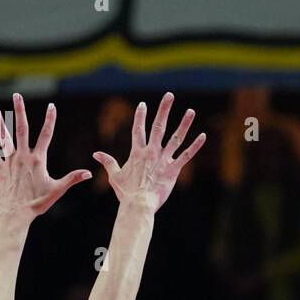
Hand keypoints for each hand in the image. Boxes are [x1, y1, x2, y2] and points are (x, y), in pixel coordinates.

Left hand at [0, 93, 90, 217]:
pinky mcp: (0, 170)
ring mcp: (10, 162)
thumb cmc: (38, 202)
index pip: (46, 135)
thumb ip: (72, 178)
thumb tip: (88, 172)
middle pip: (21, 129)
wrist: (17, 213)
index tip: (52, 106)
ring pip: (4, 139)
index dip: (50, 120)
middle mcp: (23, 156)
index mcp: (38, 159)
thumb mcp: (58, 189)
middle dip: (20, 111)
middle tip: (17, 96)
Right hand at [92, 93, 205, 211]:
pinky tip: (203, 136)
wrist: (138, 204)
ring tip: (190, 111)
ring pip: (176, 138)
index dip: (140, 116)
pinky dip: (195, 146)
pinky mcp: (173, 170)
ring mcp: (163, 160)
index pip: (138, 130)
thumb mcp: (114, 176)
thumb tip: (96, 154)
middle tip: (169, 95)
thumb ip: (108, 162)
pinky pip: (186, 156)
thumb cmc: (126, 192)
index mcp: (137, 153)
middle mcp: (151, 153)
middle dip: (164, 109)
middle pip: (158, 126)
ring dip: (184, 124)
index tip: (142, 104)